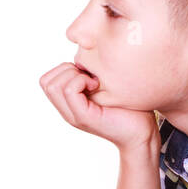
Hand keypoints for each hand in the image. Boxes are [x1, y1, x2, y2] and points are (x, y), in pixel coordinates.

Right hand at [40, 62, 158, 150]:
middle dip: (66, 70)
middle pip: (45, 81)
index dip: (62, 69)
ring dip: (73, 75)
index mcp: (68, 104)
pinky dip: (81, 81)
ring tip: (93, 82)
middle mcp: (66, 111)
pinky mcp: (83, 117)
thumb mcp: (104, 88)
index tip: (86, 74)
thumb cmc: (129, 107)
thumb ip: (89, 76)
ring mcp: (73, 116)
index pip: (46, 79)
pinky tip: (97, 86)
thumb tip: (84, 55)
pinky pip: (69, 90)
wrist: (142, 133)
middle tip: (89, 77)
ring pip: (53, 85)